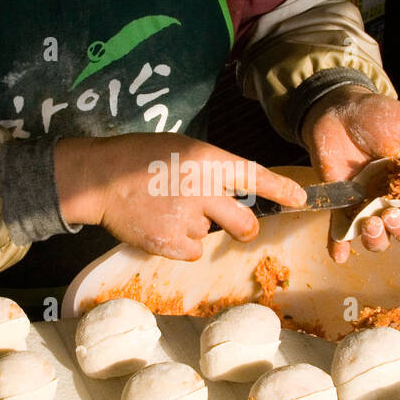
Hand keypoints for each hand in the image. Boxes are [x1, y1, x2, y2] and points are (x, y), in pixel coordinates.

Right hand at [54, 133, 305, 260]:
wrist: (98, 179)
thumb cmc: (139, 158)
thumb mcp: (182, 148)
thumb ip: (211, 168)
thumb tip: (234, 191)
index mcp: (207, 160)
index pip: (255, 176)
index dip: (281, 190)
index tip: (301, 200)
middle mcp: (202, 189)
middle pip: (244, 223)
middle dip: (243, 227)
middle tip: (234, 224)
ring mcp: (186, 218)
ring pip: (210, 235)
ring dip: (197, 228)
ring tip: (168, 210)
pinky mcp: (169, 242)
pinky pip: (191, 251)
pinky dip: (180, 244)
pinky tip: (160, 225)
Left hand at [300, 86, 399, 264]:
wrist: (337, 109)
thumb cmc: (379, 115)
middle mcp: (397, 200)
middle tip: (389, 216)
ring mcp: (369, 206)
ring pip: (380, 238)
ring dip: (377, 239)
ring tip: (369, 224)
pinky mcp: (343, 206)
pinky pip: (343, 232)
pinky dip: (341, 245)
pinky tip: (340, 254)